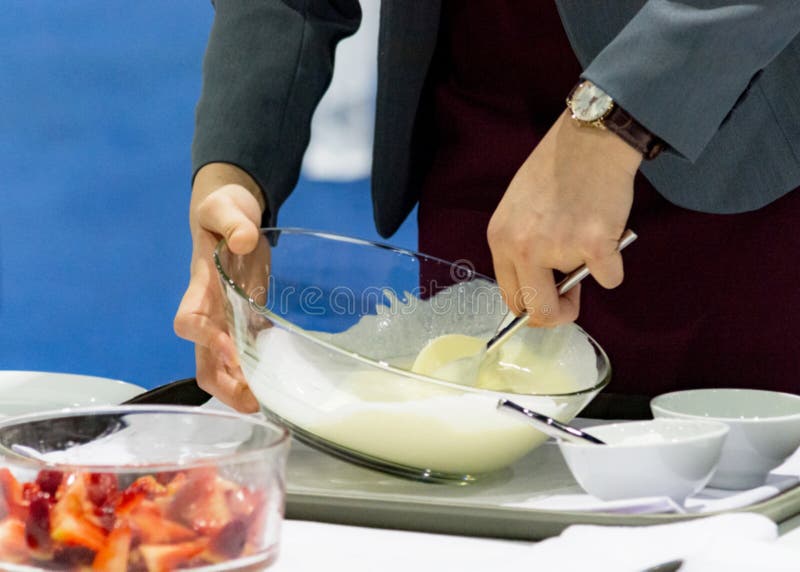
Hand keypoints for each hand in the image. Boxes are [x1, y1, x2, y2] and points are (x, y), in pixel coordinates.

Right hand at [174, 163, 264, 411]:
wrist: (232, 214)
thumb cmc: (223, 210)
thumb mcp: (225, 207)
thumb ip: (233, 222)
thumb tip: (243, 239)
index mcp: (200, 286)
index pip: (188, 320)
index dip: (203, 338)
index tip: (228, 347)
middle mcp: (211, 311)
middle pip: (202, 358)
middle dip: (220, 383)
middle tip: (250, 402)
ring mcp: (228, 319)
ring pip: (223, 365)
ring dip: (240, 387)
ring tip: (267, 404)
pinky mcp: (248, 319)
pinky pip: (248, 353)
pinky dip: (259, 372)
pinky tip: (279, 387)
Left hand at [487, 110, 641, 326]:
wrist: (590, 139)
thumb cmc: (556, 170)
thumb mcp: (519, 211)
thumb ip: (523, 249)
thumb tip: (540, 288)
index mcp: (500, 239)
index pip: (510, 298)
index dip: (532, 307)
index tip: (548, 300)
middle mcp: (522, 248)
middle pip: (537, 312)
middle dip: (558, 314)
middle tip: (572, 300)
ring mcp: (557, 248)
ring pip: (576, 292)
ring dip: (587, 272)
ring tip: (588, 234)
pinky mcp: (594, 246)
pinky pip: (610, 279)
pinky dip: (615, 263)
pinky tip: (608, 231)